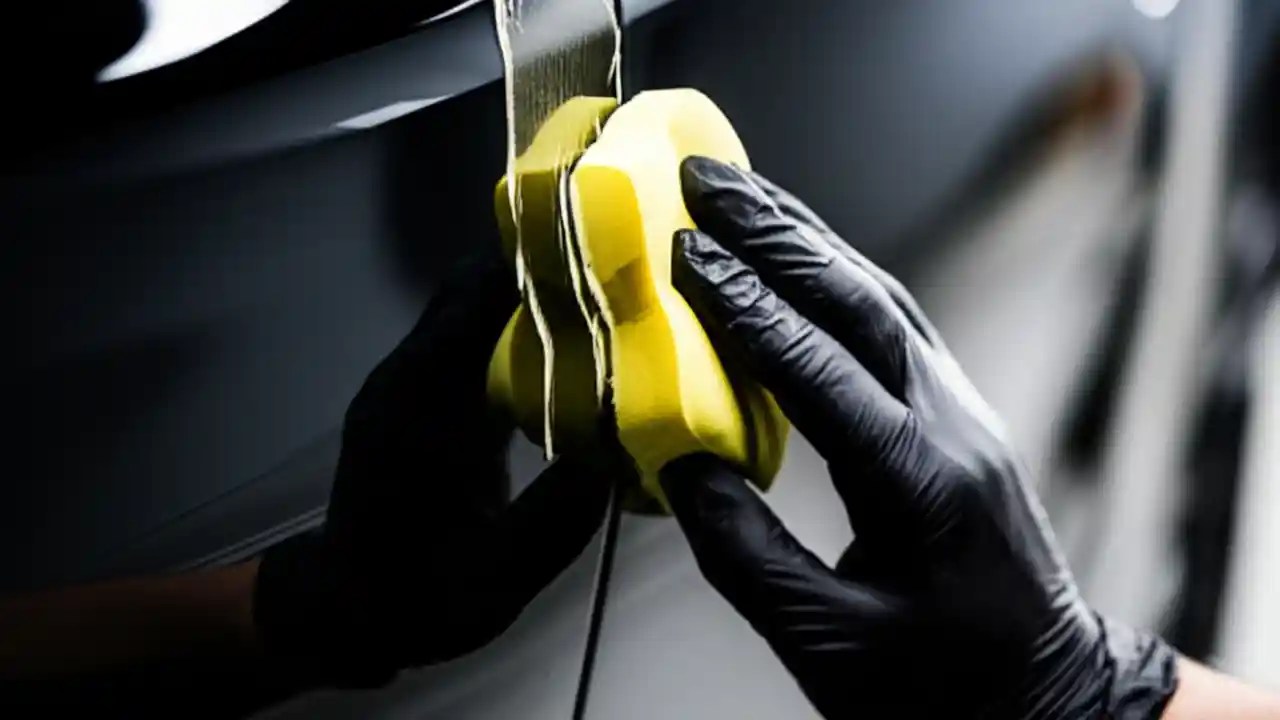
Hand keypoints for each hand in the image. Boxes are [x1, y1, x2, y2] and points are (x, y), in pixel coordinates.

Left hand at [253, 255, 614, 687]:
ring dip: (531, 291)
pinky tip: (572, 336)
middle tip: (622, 261)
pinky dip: (518, 324)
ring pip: (470, 307)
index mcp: (420, 410)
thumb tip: (623, 456)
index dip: (534, 269)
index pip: (474, 306)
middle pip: (470, 289)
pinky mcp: (421, 395)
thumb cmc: (414, 599)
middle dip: (540, 265)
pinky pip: (471, 337)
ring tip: (608, 289)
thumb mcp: (495, 579)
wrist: (346, 611)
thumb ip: (558, 517)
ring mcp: (409, 383)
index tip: (603, 247)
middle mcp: (408, 379)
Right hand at [661, 156, 1178, 717]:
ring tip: (746, 194)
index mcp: (923, 482)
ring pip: (884, 297)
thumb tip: (682, 472)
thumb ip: (746, 555)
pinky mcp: (955, 417)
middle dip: (780, 233)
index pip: (821, 369)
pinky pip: (894, 323)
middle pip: (862, 300)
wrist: (1044, 691)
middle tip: (710, 182)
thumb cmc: (949, 686)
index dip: (747, 309)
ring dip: (811, 239)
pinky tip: (799, 259)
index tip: (687, 258)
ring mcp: (963, 413)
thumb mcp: (829, 643)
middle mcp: (953, 427)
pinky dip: (838, 276)